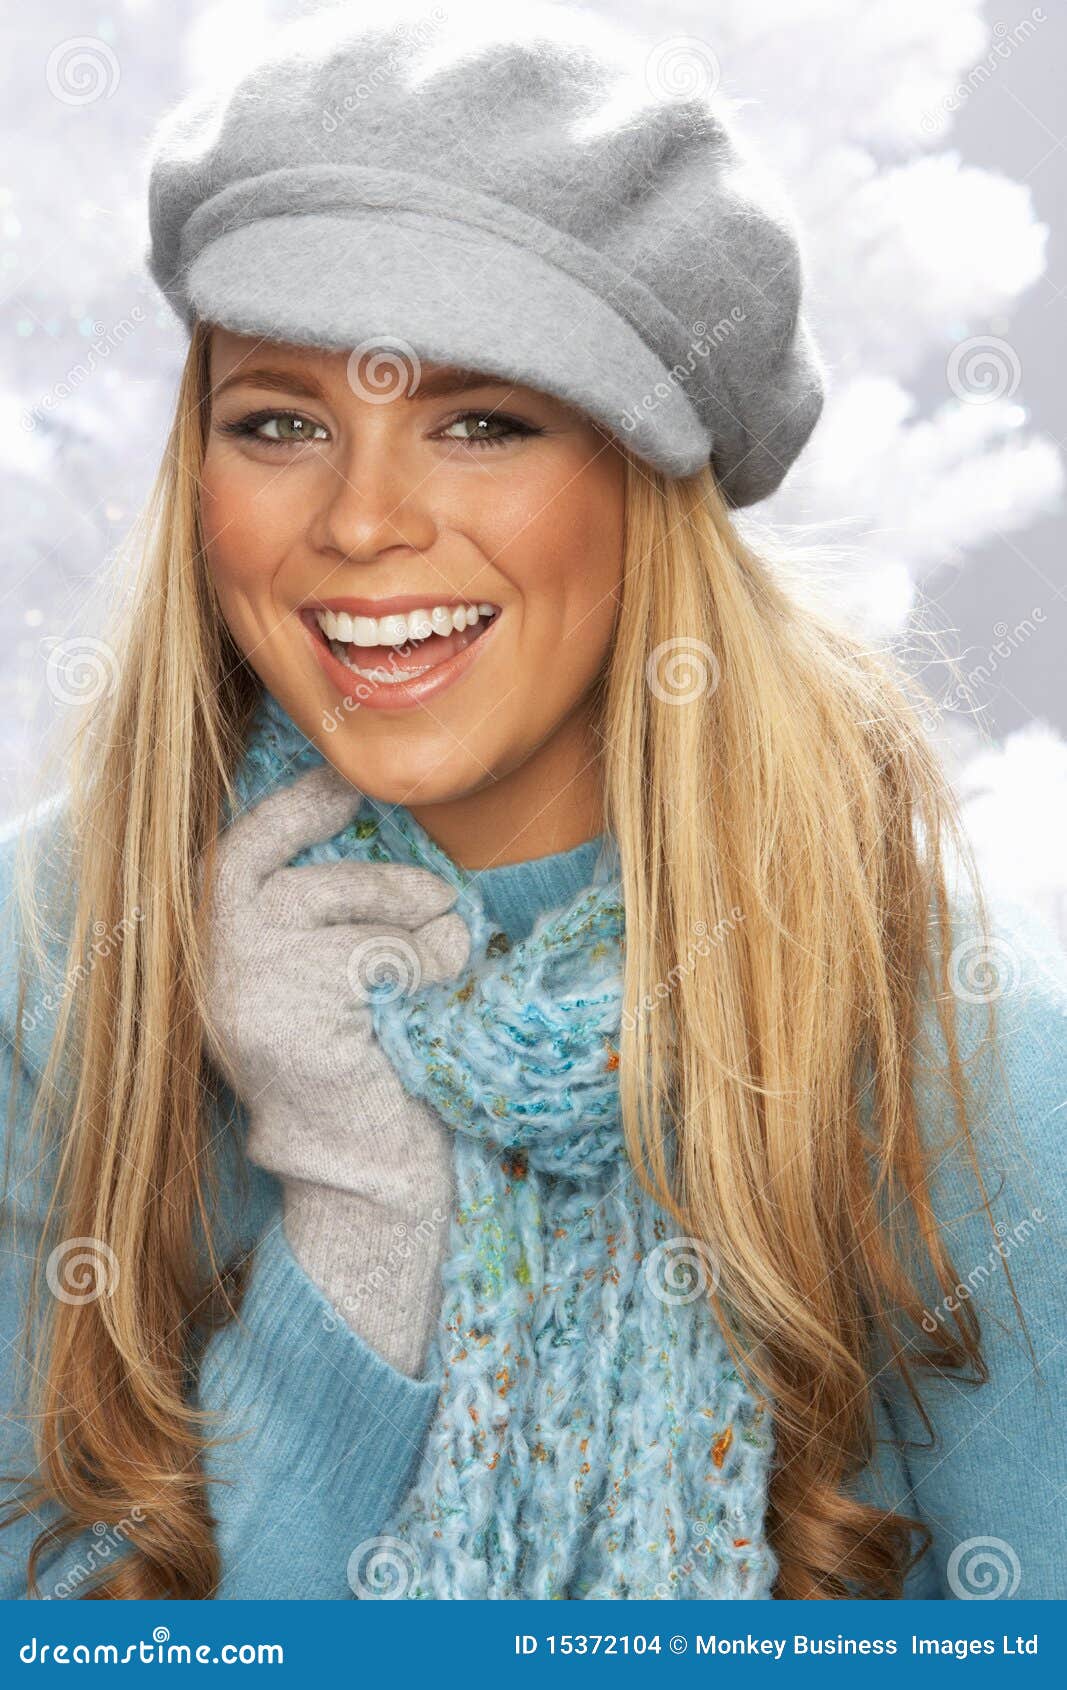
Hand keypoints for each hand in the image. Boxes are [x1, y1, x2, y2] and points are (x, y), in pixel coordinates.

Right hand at [201, 761, 470, 1373]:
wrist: (361, 1172)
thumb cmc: (357, 1071)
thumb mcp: (321, 983)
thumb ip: (320, 919)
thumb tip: (369, 823)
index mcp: (214, 952)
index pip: (239, 854)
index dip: (293, 811)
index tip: (347, 785)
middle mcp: (214, 964)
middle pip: (306, 878)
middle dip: (386, 881)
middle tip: (442, 897)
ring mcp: (245, 985)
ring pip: (349, 910)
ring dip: (416, 922)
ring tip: (447, 952)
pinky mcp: (292, 1008)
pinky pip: (381, 950)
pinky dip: (427, 963)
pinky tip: (436, 992)